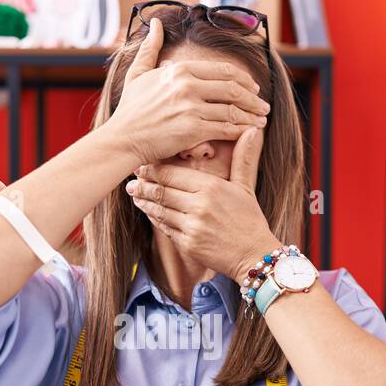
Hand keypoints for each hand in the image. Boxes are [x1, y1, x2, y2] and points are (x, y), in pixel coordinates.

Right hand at [103, 18, 270, 165]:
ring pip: (233, 109)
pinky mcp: (192, 130)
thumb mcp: (138, 73)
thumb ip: (151, 48)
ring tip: (262, 120)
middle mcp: (187, 85)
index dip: (243, 78)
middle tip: (263, 104)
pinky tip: (250, 133)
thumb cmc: (129, 110)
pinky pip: (226, 128)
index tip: (253, 86)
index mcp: (180, 70)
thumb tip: (156, 23)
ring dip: (252, 115)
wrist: (121, 139)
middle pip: (233, 88)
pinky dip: (242, 130)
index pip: (222, 70)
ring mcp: (191, 108)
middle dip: (253, 97)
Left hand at [126, 127, 281, 282]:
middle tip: (131, 180)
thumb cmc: (250, 219)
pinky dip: (154, 219)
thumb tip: (252, 130)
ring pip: (159, 210)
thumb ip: (243, 158)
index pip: (172, 174)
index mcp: (211, 187)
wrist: (255, 255)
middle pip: (161, 191)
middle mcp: (199, 206)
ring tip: (134, 194)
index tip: (142, 165)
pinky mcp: (187, 245)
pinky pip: (165, 228)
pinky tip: (148, 212)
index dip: (153, 169)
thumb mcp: (247, 187)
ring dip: (144, 202)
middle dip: (143, 185)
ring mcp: (191, 227)